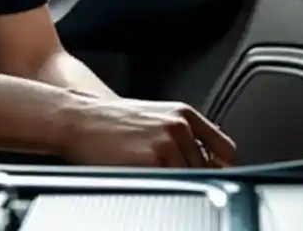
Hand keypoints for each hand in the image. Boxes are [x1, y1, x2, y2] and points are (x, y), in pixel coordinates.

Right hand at [58, 96, 235, 167]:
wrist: (77, 120)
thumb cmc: (109, 121)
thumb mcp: (153, 118)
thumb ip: (181, 135)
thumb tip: (207, 160)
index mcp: (183, 114)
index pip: (225, 149)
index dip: (222, 167)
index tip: (218, 176)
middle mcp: (180, 126)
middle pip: (208, 168)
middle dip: (195, 177)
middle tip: (172, 178)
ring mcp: (168, 143)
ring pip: (192, 178)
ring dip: (178, 182)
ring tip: (154, 176)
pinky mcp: (152, 160)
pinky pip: (172, 184)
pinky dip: (165, 187)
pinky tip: (146, 179)